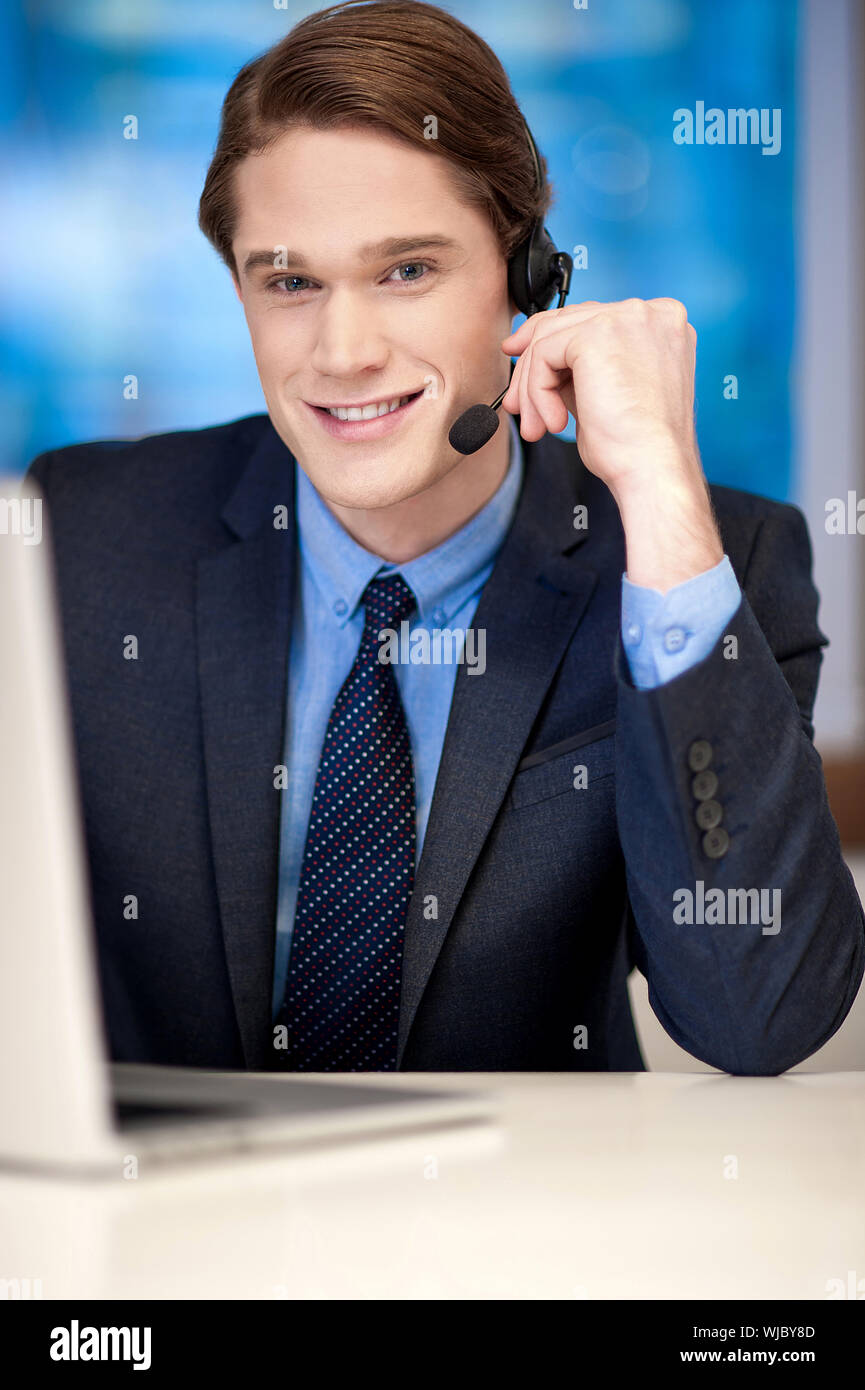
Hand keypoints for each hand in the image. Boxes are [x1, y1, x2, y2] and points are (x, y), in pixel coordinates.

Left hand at [501, 298, 722, 590]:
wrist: (653, 469)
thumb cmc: (639, 445)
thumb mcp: (608, 392)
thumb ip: (582, 368)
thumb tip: (539, 360)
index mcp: (661, 324)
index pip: (592, 318)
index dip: (552, 342)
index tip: (523, 364)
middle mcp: (649, 313)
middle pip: (567, 322)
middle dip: (533, 367)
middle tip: (517, 404)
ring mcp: (626, 318)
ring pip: (549, 339)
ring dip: (533, 388)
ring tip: (538, 426)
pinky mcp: (597, 335)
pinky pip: (543, 354)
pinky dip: (537, 391)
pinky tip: (556, 422)